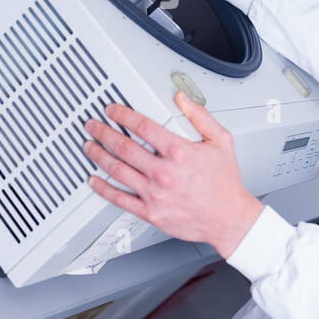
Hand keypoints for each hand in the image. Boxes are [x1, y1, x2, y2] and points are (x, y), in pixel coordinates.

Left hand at [82, 90, 263, 259]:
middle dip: (102, 132)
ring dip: (98, 156)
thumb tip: (181, 99)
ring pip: (117, 170)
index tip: (112, 110)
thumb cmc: (224, 183)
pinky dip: (103, 188)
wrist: (229, 219)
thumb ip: (200, 116)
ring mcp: (154, 194)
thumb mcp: (220, 141)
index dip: (121, 114)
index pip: (141, 126)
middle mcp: (163, 173)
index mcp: (178, 152)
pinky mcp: (150, 213)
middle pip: (123, 147)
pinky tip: (94, 180)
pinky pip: (120, 199)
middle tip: (93, 126)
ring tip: (89, 146)